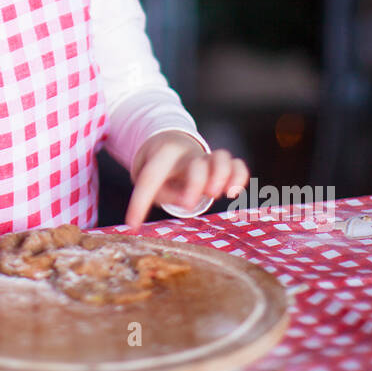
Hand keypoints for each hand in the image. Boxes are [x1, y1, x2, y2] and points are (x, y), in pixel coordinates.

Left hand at [125, 131, 248, 230]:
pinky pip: (238, 165)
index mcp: (162, 156)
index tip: (132, 224)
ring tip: (218, 194)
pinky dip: (239, 177)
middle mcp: (188, 154)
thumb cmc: (161, 173)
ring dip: (223, 176)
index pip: (150, 178)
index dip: (139, 203)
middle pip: (196, 165)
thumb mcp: (154, 184)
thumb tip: (185, 201)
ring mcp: (207, 158)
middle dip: (196, 184)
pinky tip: (233, 192)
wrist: (171, 146)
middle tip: (189, 204)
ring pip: (221, 157)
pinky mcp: (224, 164)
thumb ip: (166, 193)